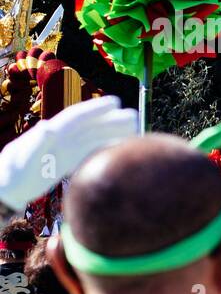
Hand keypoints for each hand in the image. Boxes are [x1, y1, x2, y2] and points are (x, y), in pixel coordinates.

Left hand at [0, 96, 138, 211]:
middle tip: (135, 116)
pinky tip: (117, 150)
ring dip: (111, 133)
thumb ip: (36, 145)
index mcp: (50, 134)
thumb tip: (49, 128)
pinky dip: (103, 148)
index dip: (95, 108)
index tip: (115, 102)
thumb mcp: (21, 160)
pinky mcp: (62, 163)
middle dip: (110, 120)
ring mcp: (61, 150)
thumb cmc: (11, 176)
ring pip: (91, 137)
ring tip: (133, 131)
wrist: (5, 191)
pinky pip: (87, 152)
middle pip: (88, 126)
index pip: (76, 117)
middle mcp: (58, 139)